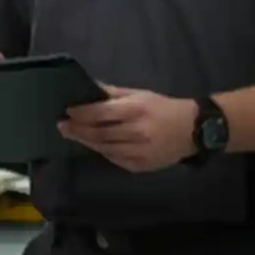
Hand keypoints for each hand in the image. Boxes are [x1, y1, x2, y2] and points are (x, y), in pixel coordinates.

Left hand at [58, 85, 198, 172]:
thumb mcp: (140, 94)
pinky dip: (102, 151)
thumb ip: (114, 93)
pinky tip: (94, 145)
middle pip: (99, 133)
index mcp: (136, 110)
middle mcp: (136, 132)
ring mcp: (138, 152)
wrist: (192, 130)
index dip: (82, 113)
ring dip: (86, 142)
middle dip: (77, 130)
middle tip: (62, 126)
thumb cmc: (162, 108)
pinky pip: (115, 159)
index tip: (67, 111)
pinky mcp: (141, 166)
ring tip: (73, 135)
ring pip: (104, 148)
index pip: (101, 112)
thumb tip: (90, 88)